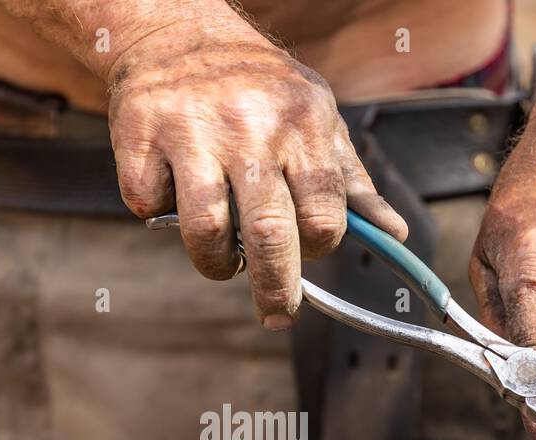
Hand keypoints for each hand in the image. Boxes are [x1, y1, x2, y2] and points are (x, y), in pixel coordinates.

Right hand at [106, 21, 406, 328]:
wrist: (176, 29)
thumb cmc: (256, 85)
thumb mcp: (316, 117)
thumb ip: (351, 181)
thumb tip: (396, 235)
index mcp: (301, 122)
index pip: (323, 213)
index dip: (318, 247)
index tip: (307, 252)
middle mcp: (248, 125)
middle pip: (268, 233)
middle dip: (276, 289)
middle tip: (277, 315)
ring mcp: (190, 130)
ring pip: (205, 232)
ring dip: (213, 262)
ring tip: (219, 259)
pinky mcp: (138, 136)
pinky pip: (148, 205)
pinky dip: (158, 213)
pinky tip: (170, 192)